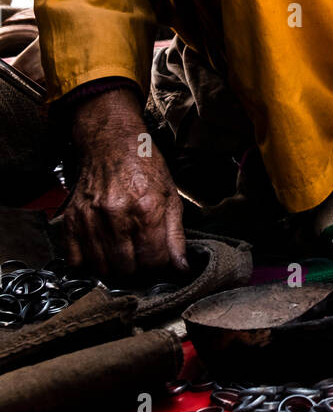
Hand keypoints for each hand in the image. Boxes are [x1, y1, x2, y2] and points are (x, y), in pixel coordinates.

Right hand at [64, 89, 186, 277]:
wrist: (110, 142)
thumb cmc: (143, 165)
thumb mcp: (170, 195)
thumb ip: (176, 235)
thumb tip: (182, 267)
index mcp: (146, 208)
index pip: (154, 261)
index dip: (159, 264)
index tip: (159, 257)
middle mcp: (117, 215)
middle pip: (128, 268)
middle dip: (138, 266)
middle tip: (140, 253)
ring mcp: (91, 218)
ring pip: (103, 268)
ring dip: (115, 266)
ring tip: (122, 251)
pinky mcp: (72, 219)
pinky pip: (76, 260)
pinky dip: (88, 262)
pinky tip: (101, 250)